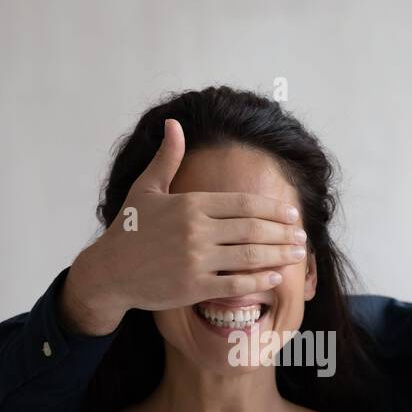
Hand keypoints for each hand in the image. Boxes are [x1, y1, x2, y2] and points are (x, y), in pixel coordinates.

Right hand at [62, 118, 306, 334]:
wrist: (108, 271)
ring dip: (279, 254)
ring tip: (298, 255)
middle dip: (283, 232)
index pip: (244, 204)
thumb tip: (174, 123)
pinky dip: (259, 281)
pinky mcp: (193, 287)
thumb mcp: (146, 188)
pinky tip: (275, 277)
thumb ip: (167, 158)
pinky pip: (235, 284)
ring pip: (249, 255)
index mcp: (190, 203)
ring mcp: (195, 260)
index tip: (292, 214)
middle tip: (303, 235)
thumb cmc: (129, 229)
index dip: (273, 209)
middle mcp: (196, 230)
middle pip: (253, 228)